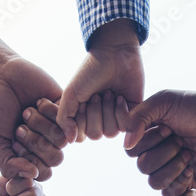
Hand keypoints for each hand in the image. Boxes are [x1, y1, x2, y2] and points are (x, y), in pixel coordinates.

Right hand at [12, 97, 67, 173]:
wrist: (0, 75)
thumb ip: (7, 164)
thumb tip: (32, 176)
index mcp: (30, 155)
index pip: (42, 173)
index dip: (29, 160)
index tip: (13, 143)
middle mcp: (47, 143)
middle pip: (56, 159)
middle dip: (35, 143)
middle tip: (20, 127)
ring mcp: (57, 126)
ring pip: (62, 140)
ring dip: (40, 125)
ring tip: (27, 112)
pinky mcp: (66, 108)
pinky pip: (67, 119)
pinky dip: (48, 111)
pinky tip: (38, 101)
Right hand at [57, 19, 143, 142]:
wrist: (114, 54)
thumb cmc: (90, 71)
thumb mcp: (70, 93)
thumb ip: (64, 119)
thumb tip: (69, 141)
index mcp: (82, 115)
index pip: (79, 136)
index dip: (80, 120)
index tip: (82, 101)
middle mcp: (98, 119)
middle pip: (94, 135)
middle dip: (94, 113)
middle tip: (97, 94)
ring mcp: (114, 117)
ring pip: (109, 133)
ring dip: (107, 110)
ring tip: (108, 93)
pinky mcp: (131, 114)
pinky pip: (125, 126)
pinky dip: (120, 110)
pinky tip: (119, 96)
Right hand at [124, 123, 193, 195]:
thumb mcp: (165, 101)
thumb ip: (139, 117)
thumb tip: (126, 144)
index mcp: (148, 134)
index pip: (131, 150)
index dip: (148, 142)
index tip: (168, 128)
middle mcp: (157, 152)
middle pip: (142, 168)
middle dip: (164, 153)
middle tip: (182, 141)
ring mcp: (171, 169)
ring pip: (154, 184)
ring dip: (172, 168)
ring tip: (189, 154)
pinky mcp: (186, 182)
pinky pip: (170, 195)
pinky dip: (180, 183)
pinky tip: (192, 169)